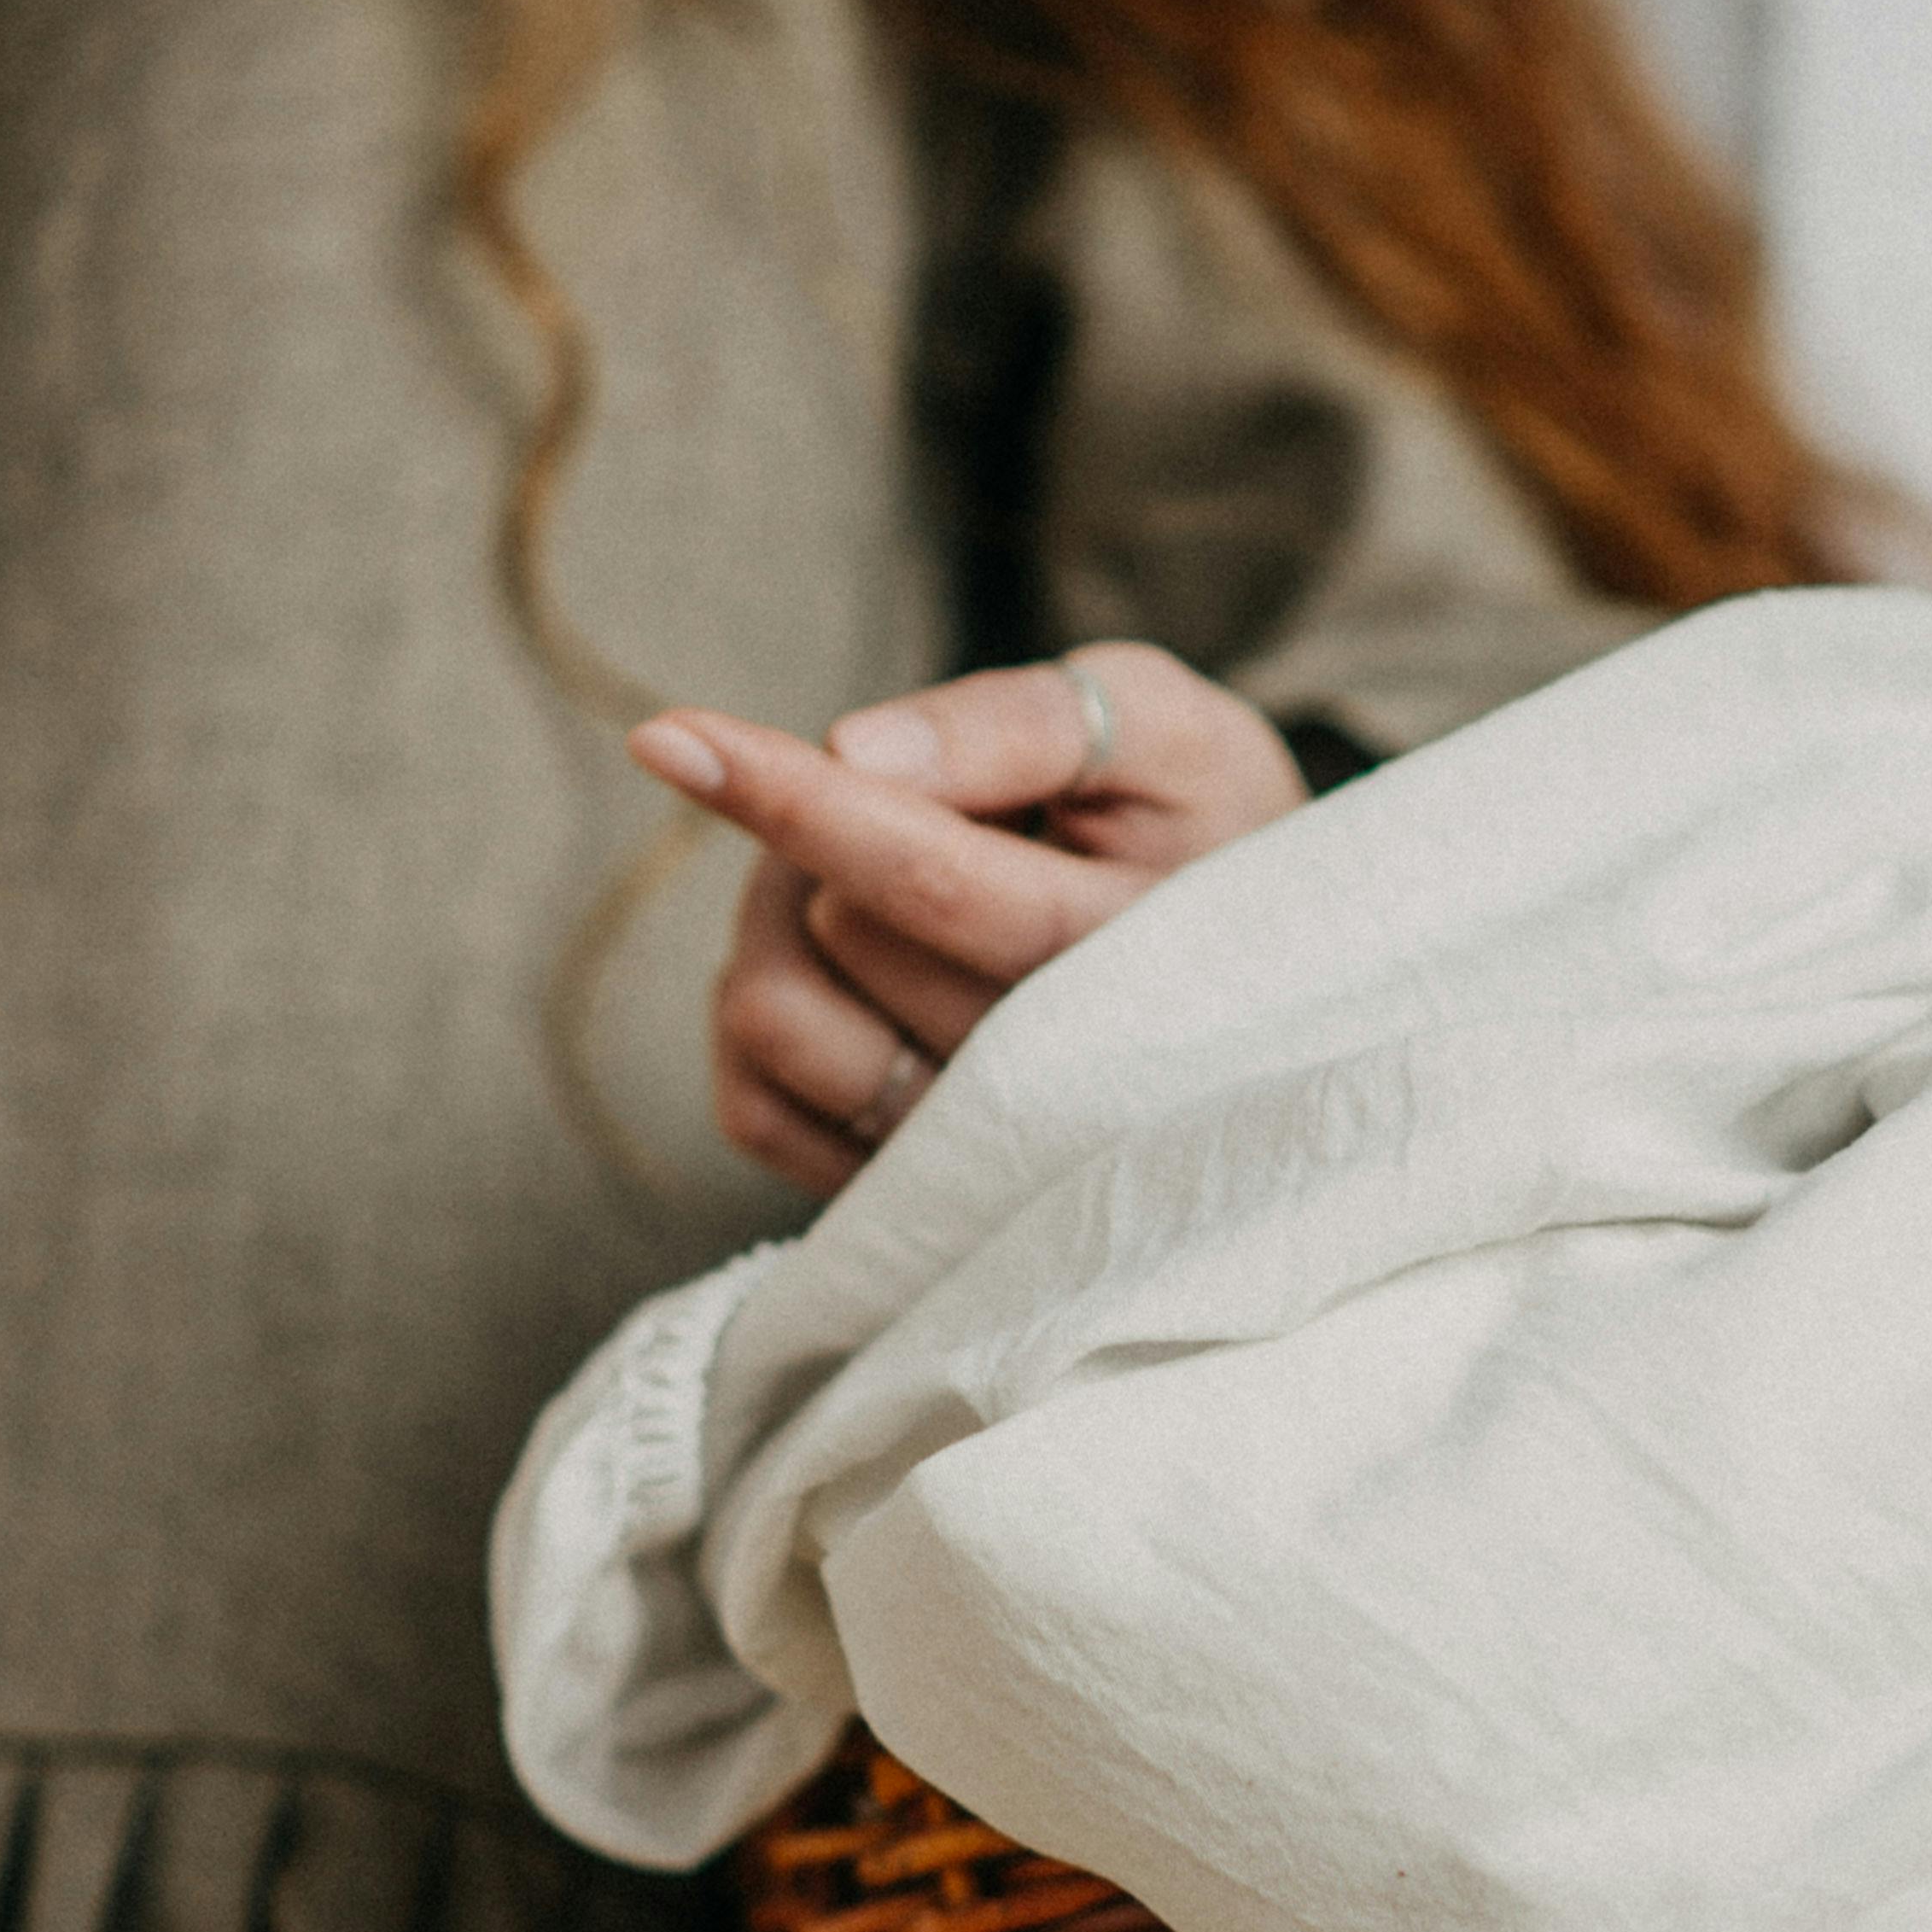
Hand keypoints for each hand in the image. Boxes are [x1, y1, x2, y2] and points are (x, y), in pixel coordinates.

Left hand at [631, 641, 1307, 1192]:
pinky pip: (752, 1110)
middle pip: (835, 933)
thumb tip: (852, 753)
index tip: (668, 737)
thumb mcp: (1161, 727)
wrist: (1263, 975)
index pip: (925, 875)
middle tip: (896, 800)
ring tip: (861, 882)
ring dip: (780, 921)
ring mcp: (976, 1168)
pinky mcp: (907, 1208)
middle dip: (823, 833)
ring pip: (774, 1022)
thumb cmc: (1198, 822)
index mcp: (1131, 954)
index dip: (790, 797)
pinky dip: (757, 1020)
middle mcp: (1053, 1088)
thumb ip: (1024, 724)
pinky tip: (837, 975)